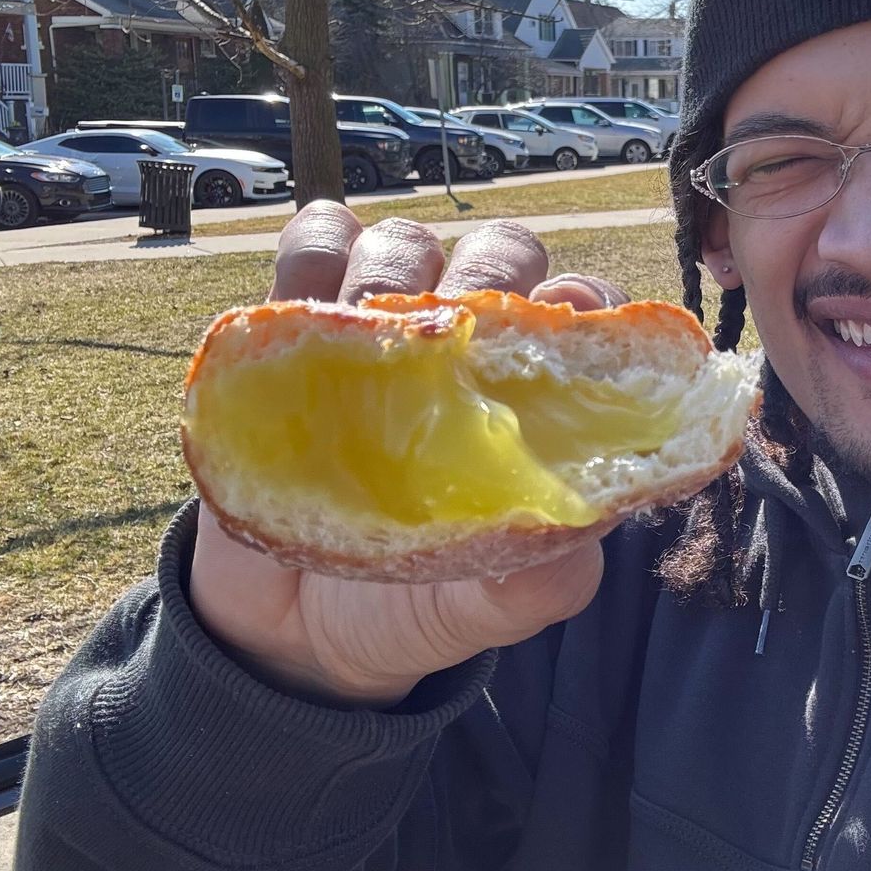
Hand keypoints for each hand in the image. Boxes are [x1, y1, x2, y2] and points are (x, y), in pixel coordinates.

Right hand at [188, 204, 624, 708]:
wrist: (289, 632)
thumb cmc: (414, 607)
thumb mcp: (485, 610)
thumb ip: (541, 581)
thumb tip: (578, 539)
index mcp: (536, 398)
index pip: (581, 311)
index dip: (578, 301)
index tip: (551, 324)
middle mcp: (469, 347)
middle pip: (498, 252)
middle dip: (479, 276)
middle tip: (445, 338)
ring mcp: (383, 325)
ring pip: (407, 238)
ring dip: (389, 272)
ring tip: (362, 338)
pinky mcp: (297, 320)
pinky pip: (314, 242)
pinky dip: (315, 251)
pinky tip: (309, 305)